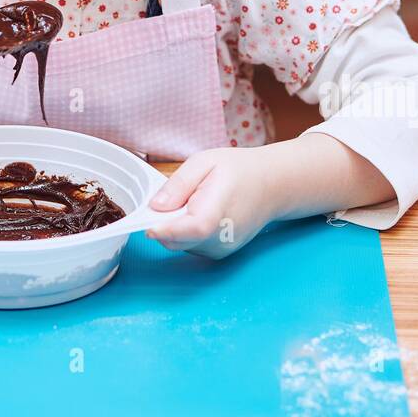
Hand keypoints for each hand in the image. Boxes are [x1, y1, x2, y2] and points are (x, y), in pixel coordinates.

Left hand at [146, 146, 278, 260]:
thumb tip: (155, 207)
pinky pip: (191, 245)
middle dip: (163, 223)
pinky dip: (186, 231)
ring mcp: (221, 250)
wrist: (273, 184)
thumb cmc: (240, 170)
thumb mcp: (205, 162)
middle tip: (168, 199)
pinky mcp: (220, 253)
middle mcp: (220, 239)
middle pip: (176, 240)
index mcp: (217, 213)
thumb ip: (179, 184)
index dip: (161, 229)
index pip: (186, 231)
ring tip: (192, 201)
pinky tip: (199, 211)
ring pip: (180, 245)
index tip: (144, 223)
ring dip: (175, 227)